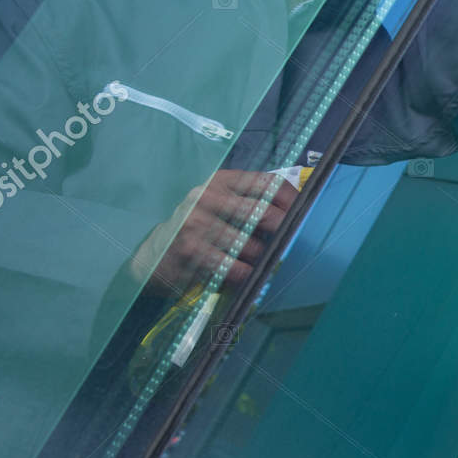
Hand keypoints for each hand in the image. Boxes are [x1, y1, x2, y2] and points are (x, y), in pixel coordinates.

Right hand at [130, 169, 298, 297]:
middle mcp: (207, 196)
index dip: (292, 199)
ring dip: (262, 260)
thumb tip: (298, 214)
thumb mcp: (221, 205)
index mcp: (220, 181)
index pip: (267, 182)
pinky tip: (243, 276)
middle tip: (290, 246)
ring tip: (261, 264)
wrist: (153, 253)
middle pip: (264, 213)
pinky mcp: (189, 249)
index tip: (303, 215)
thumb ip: (252, 203)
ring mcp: (196, 222)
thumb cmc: (198, 229)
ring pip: (251, 245)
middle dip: (283, 233)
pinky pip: (234, 267)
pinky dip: (245, 275)